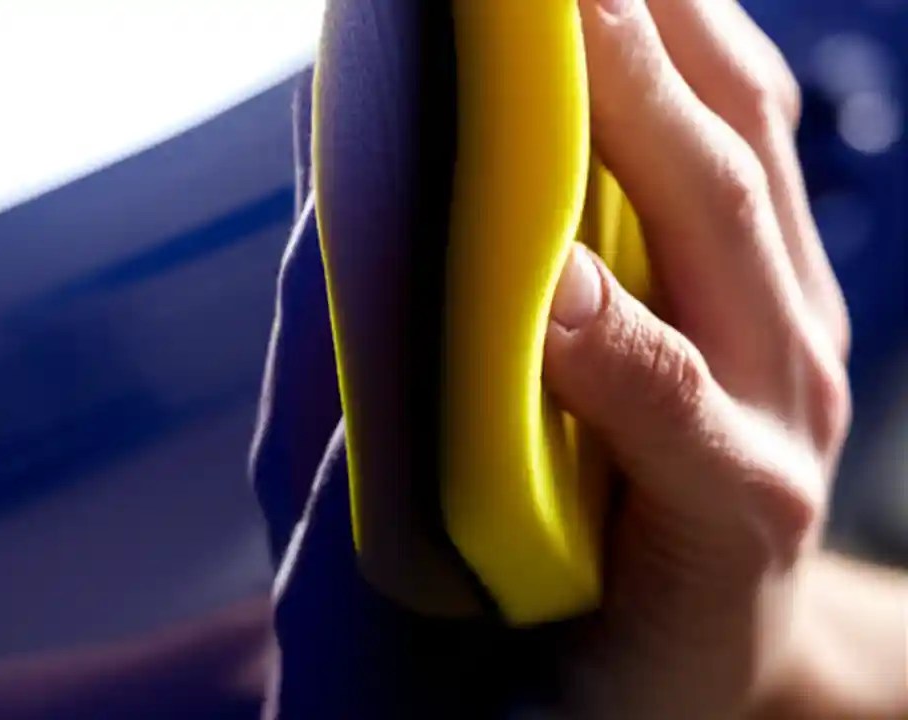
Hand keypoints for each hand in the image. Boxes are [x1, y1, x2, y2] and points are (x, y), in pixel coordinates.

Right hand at [539, 0, 848, 715]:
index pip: (664, 384)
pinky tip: (647, 2)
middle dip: (627, 89)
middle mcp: (791, 385)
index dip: (593, 318)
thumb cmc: (661, 625)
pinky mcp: (794, 281)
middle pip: (718, 205)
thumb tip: (542, 300)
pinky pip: (763, 134)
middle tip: (536, 7)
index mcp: (737, 491)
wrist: (748, 631)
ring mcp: (801, 320)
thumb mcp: (618, 617)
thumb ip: (601, 453)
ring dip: (674, 33)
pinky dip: (702, 47)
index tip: (518, 249)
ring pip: (753, 140)